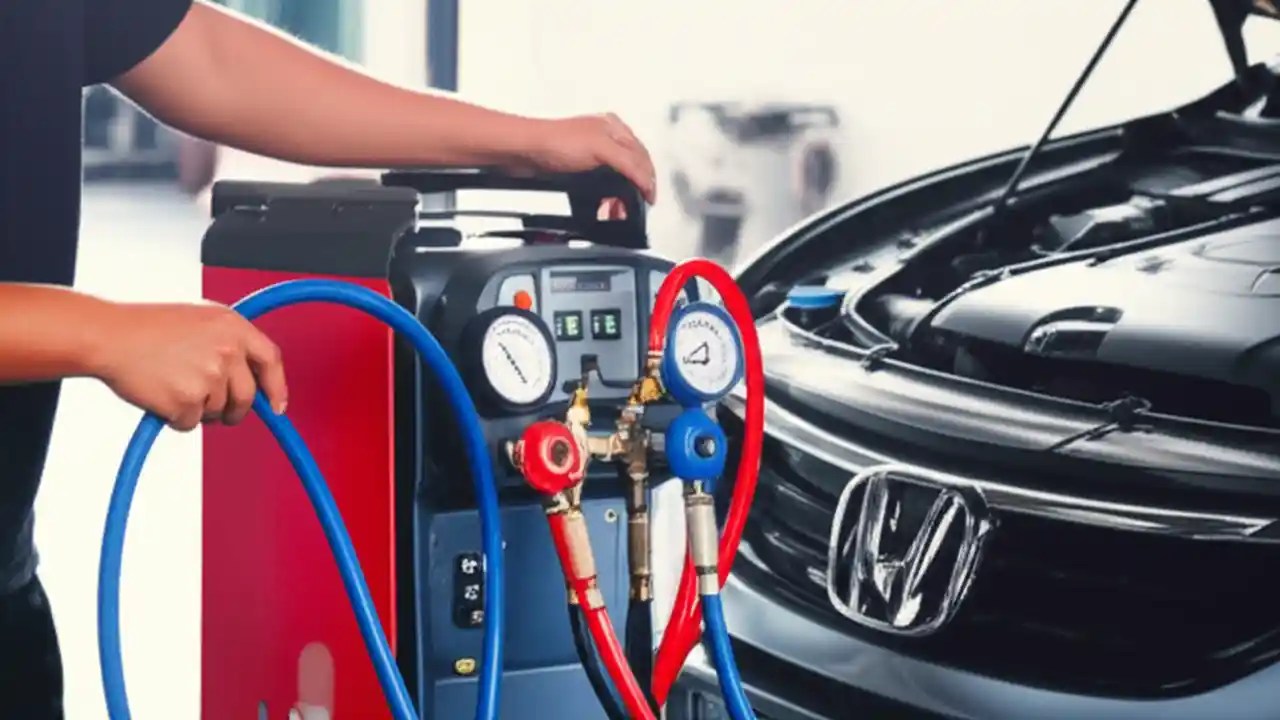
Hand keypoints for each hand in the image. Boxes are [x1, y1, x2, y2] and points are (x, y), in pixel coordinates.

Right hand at [90, 302, 287, 430]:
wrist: (109, 336)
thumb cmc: (147, 328)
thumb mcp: (200, 321)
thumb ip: (229, 343)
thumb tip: (251, 377)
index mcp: (233, 326)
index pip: (271, 360)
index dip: (276, 387)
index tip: (277, 406)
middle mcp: (228, 350)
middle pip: (247, 396)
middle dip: (233, 410)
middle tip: (214, 409)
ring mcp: (209, 376)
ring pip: (218, 411)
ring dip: (198, 409)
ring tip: (171, 383)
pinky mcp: (188, 400)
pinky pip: (190, 423)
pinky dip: (175, 417)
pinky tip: (159, 394)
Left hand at [516, 114, 657, 203]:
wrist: (523, 151)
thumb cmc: (556, 142)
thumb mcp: (601, 149)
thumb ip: (628, 164)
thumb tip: (646, 180)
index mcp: (615, 127)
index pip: (642, 157)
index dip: (649, 179)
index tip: (650, 200)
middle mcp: (606, 137)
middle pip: (631, 168)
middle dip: (635, 190)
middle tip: (633, 210)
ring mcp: (592, 152)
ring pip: (617, 178)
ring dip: (620, 197)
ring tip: (616, 212)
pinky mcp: (578, 166)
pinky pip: (601, 184)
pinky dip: (605, 198)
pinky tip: (602, 207)